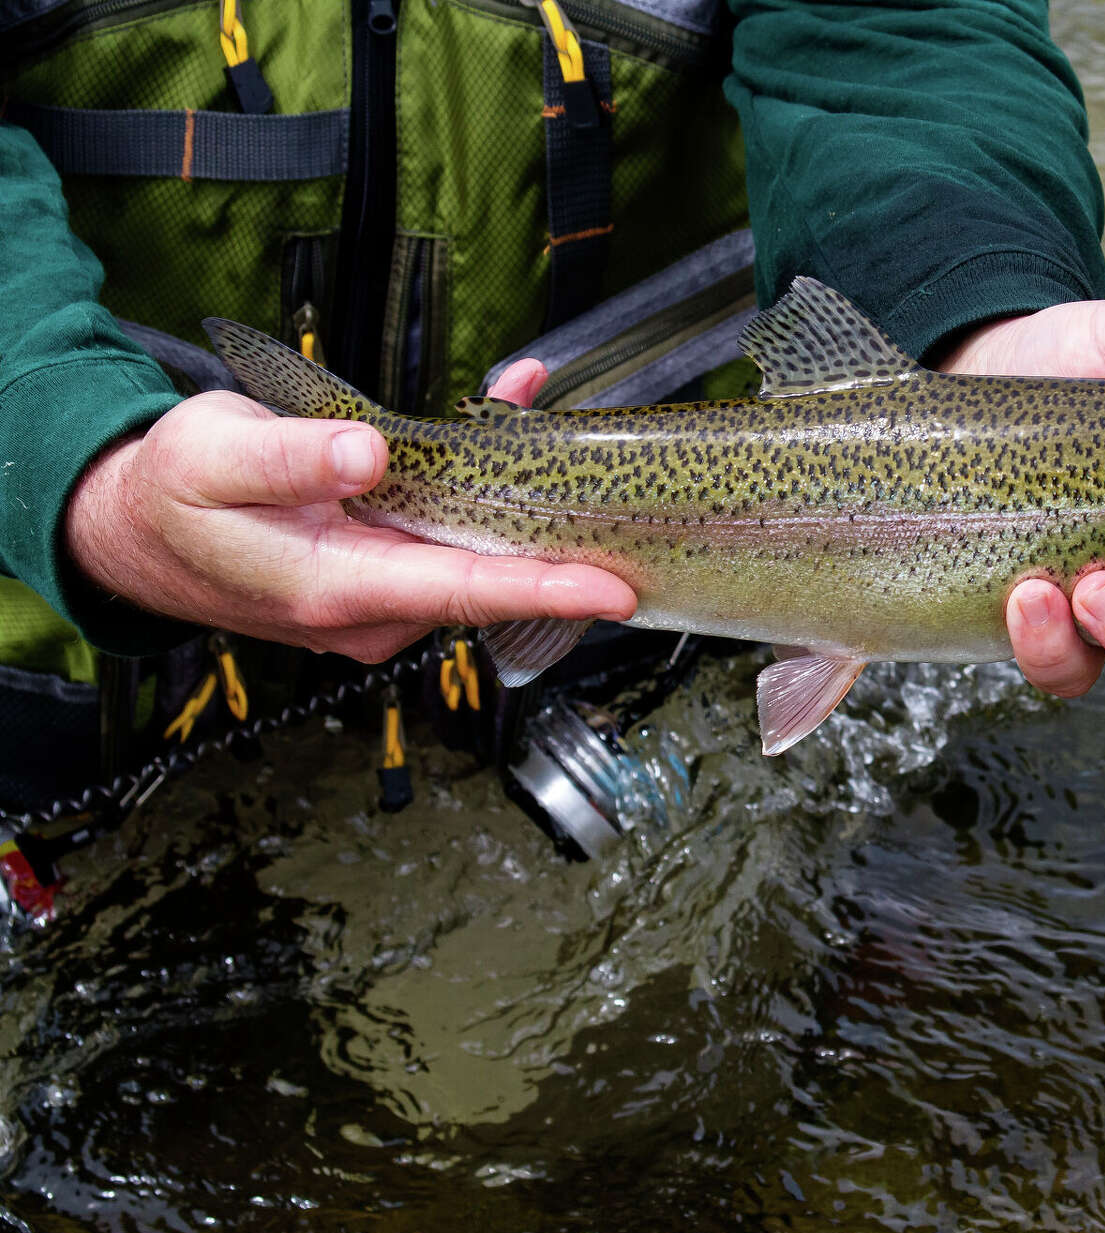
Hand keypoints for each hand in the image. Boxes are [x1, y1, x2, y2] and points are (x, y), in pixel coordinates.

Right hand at [65, 374, 634, 663]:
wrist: (135, 530)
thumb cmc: (174, 493)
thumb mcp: (214, 456)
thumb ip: (291, 457)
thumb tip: (368, 456)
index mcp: (335, 588)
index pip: (461, 594)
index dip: (543, 591)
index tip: (611, 590)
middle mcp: (372, 608)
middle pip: (488, 578)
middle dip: (558, 541)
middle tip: (628, 503)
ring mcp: (383, 597)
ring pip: (474, 550)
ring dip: (518, 497)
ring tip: (550, 421)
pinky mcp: (388, 573)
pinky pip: (455, 533)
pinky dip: (484, 485)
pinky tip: (504, 411)